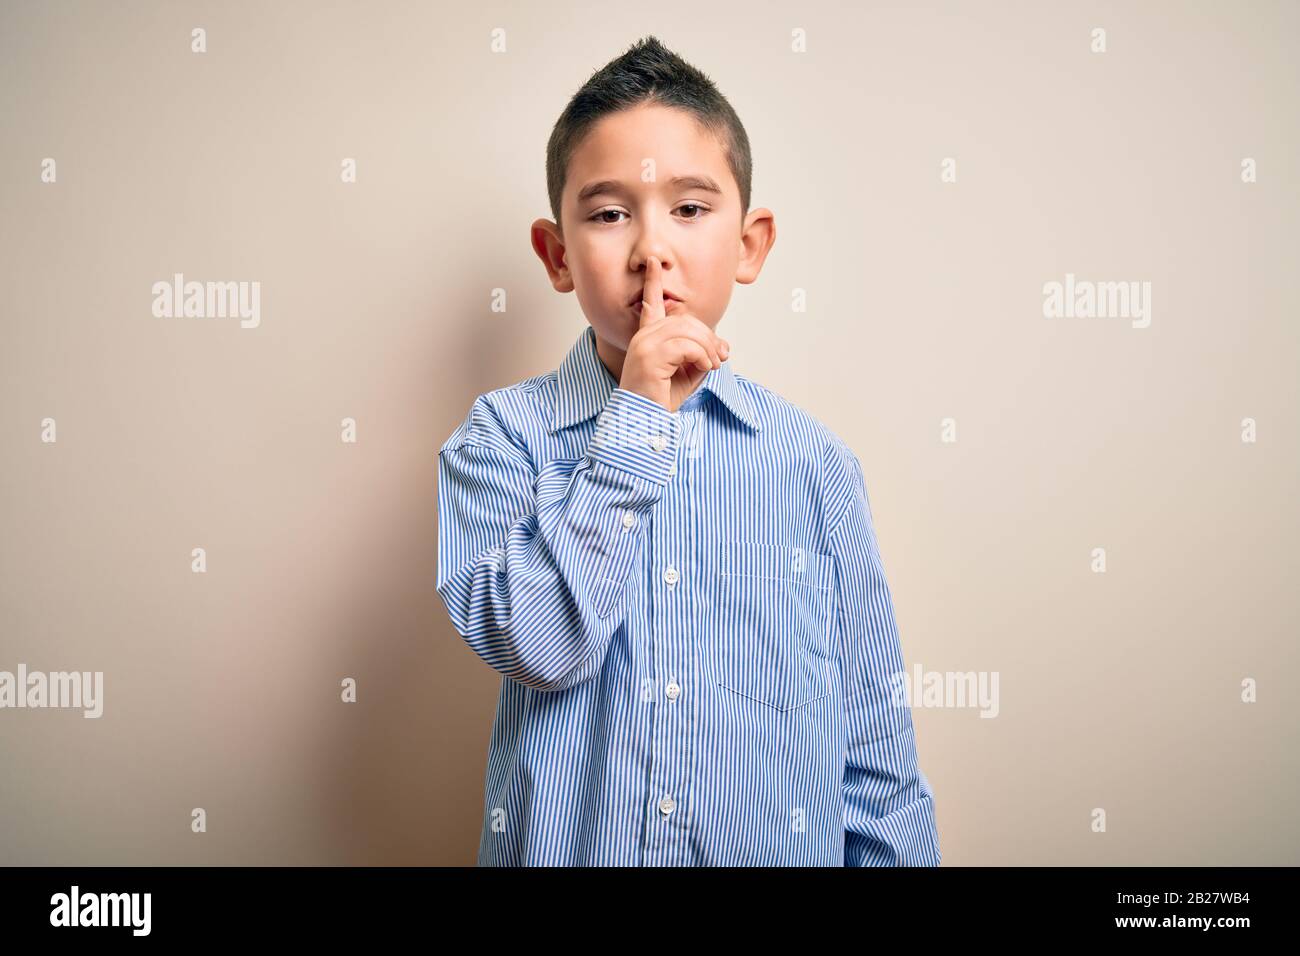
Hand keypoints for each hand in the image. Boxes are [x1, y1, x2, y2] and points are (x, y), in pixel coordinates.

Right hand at [619, 256, 729, 412]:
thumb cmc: (661, 399)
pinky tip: (704, 369)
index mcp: (647, 336)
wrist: (645, 421)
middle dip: (708, 337)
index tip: (652, 262)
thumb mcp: (688, 374)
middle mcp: (643, 336)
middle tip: (720, 358)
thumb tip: (723, 347)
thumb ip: (702, 355)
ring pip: (688, 331)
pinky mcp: (649, 356)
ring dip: (708, 349)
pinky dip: (702, 357)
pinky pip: (686, 346)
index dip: (652, 281)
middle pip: (685, 320)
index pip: (650, 303)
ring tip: (712, 366)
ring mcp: (644, 344)